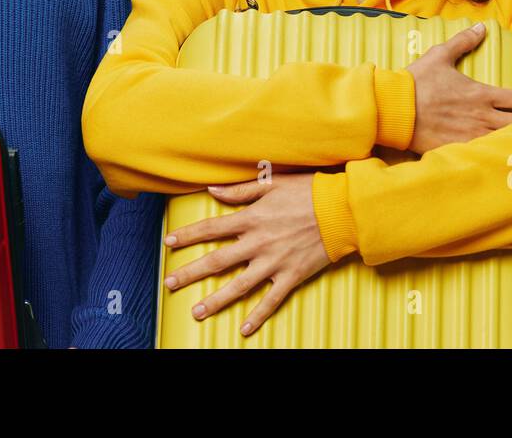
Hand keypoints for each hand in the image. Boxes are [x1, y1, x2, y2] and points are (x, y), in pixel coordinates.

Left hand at [161, 173, 331, 336]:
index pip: (211, 228)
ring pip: (238, 286)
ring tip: (196, 311)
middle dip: (190, 273)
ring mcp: (274, 262)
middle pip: (217, 261)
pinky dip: (257, 315)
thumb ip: (240, 191)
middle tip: (169, 282)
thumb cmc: (308, 192)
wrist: (342, 210)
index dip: (187, 235)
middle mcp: (258, 243)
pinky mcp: (291, 276)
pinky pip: (271, 300)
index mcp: (252, 218)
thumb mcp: (272, 184)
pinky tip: (243, 329)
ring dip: (215, 300)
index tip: (168, 242)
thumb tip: (212, 190)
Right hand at [406, 22, 511, 152]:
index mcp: (482, 94)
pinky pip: (486, 154)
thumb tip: (482, 28)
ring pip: (508, 142)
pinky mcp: (459, 149)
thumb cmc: (417, 82)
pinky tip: (496, 153)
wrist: (395, 108)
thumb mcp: (439, 56)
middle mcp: (482, 116)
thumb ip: (463, 41)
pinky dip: (495, 153)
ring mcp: (472, 135)